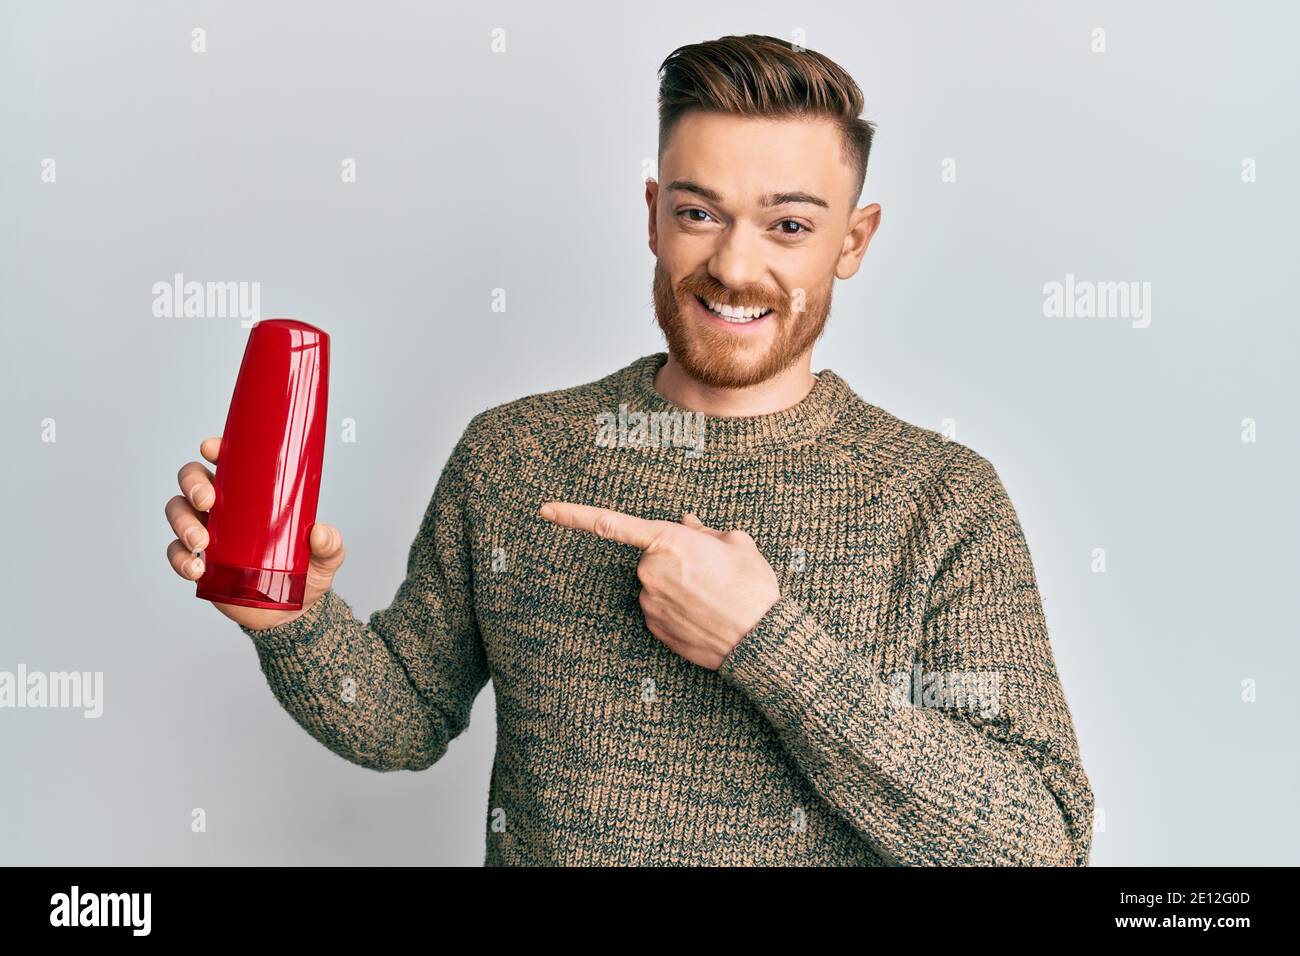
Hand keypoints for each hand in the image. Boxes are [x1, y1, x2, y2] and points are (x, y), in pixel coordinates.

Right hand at [165, 436, 346, 630]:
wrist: (290, 612)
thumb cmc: (306, 571)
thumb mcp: (326, 556)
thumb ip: (329, 544)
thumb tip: (320, 533)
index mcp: (252, 494)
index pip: (228, 461)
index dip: (215, 449)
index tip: (212, 449)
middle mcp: (225, 507)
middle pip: (192, 481)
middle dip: (193, 485)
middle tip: (208, 502)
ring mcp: (208, 533)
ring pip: (178, 512)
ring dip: (183, 523)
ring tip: (200, 542)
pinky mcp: (198, 560)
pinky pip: (176, 552)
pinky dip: (180, 558)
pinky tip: (196, 568)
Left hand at [538, 501, 780, 668]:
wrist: (758, 637)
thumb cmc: (751, 585)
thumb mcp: (736, 543)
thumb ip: (705, 531)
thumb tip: (689, 524)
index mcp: (667, 541)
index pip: (609, 523)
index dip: (572, 515)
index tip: (546, 510)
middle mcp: (649, 572)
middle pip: (652, 558)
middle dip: (674, 560)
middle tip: (710, 571)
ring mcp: (649, 603)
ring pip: (657, 585)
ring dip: (677, 586)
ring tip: (713, 595)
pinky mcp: (654, 629)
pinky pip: (660, 610)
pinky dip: (677, 609)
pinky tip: (703, 614)